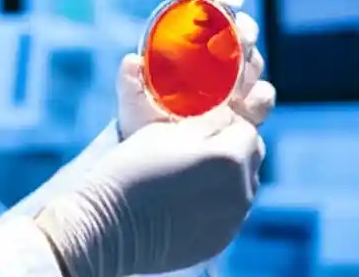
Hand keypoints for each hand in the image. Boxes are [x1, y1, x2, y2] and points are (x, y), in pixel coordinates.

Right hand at [36, 107, 264, 276]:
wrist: (109, 223)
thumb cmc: (133, 167)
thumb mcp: (168, 129)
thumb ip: (207, 120)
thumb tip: (228, 116)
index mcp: (231, 158)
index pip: (247, 130)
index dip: (225, 124)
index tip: (203, 124)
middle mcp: (240, 192)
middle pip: (250, 161)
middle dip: (231, 149)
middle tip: (198, 148)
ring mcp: (232, 221)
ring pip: (241, 189)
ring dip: (225, 178)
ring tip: (189, 176)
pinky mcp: (219, 242)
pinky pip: (228, 214)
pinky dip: (215, 204)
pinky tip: (185, 200)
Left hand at [116, 0, 275, 138]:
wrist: (154, 157)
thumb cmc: (143, 120)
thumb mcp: (134, 99)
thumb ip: (130, 81)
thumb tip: (132, 61)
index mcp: (196, 53)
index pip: (216, 20)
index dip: (225, 5)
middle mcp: (220, 67)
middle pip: (244, 39)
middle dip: (246, 32)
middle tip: (240, 36)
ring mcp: (235, 92)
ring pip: (256, 69)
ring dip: (252, 68)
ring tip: (236, 75)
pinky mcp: (246, 117)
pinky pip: (261, 101)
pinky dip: (257, 100)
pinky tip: (242, 106)